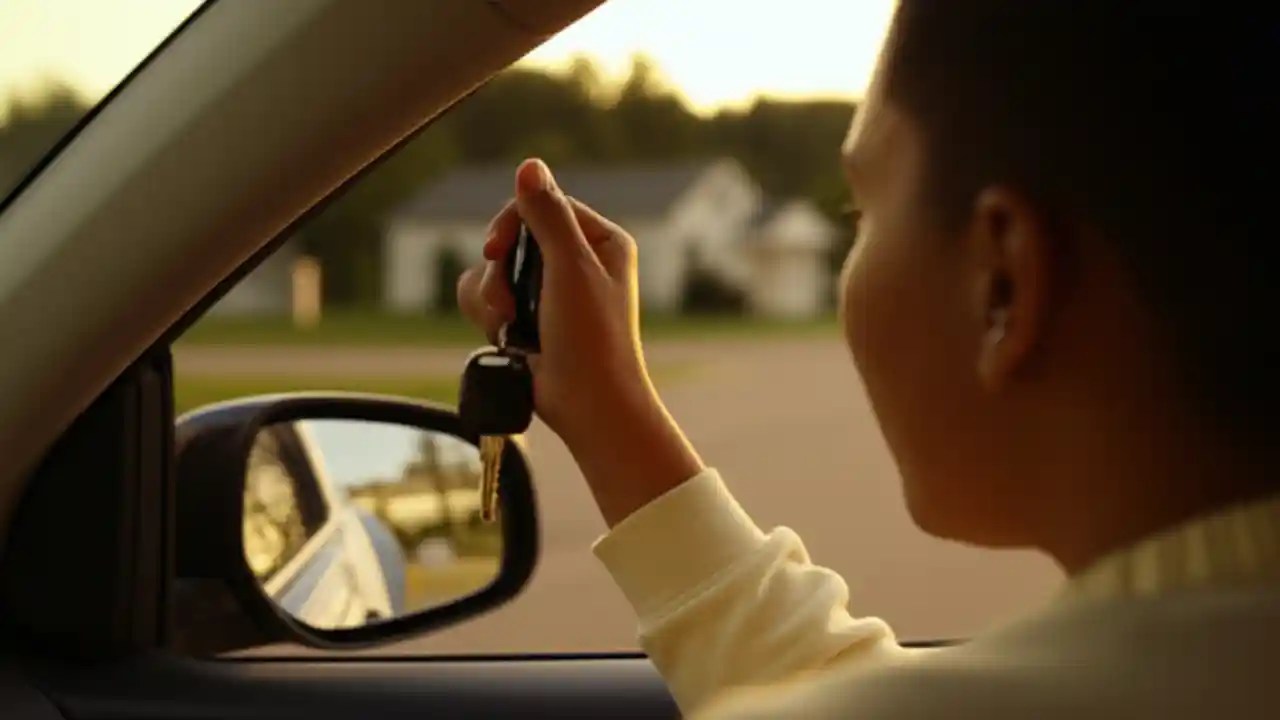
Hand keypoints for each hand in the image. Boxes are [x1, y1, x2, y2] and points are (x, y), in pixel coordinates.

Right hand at [458, 159, 703, 525]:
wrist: (587, 406)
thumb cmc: (591, 340)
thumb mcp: (571, 269)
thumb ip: (548, 216)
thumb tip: (530, 164)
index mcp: (602, 241)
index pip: (543, 204)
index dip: (511, 223)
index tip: (494, 250)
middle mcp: (579, 262)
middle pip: (513, 237)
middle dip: (498, 270)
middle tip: (504, 301)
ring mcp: (552, 293)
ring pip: (494, 271)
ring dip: (490, 299)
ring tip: (506, 327)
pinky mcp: (530, 319)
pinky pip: (489, 301)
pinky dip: (490, 319)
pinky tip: (506, 341)